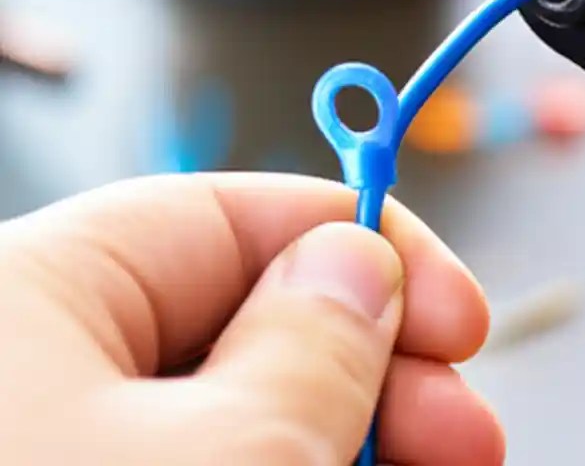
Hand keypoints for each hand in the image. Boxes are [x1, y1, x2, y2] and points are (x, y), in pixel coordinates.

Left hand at [0, 173, 501, 464]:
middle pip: (247, 323)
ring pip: (235, 411)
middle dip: (381, 371)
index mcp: (31, 294)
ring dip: (355, 432)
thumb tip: (359, 263)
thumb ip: (315, 342)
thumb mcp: (234, 453)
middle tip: (465, 435)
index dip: (372, 252)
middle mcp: (31, 364)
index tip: (459, 316)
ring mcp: (54, 442)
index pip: (234, 218)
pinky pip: (205, 463)